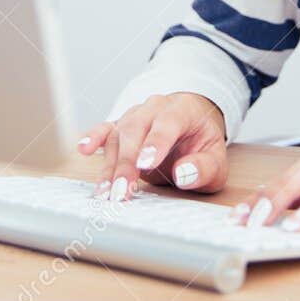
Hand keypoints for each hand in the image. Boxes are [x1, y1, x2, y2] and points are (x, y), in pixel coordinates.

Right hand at [77, 93, 226, 202]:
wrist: (192, 122)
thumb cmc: (202, 143)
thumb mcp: (216, 159)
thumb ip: (204, 168)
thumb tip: (183, 175)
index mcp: (182, 109)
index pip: (168, 123)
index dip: (156, 143)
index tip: (146, 165)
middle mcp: (154, 107)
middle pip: (136, 130)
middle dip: (127, 163)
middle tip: (121, 192)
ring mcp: (135, 115)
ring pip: (118, 135)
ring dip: (109, 166)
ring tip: (105, 193)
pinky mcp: (121, 127)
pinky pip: (105, 130)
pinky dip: (93, 138)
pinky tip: (83, 149)